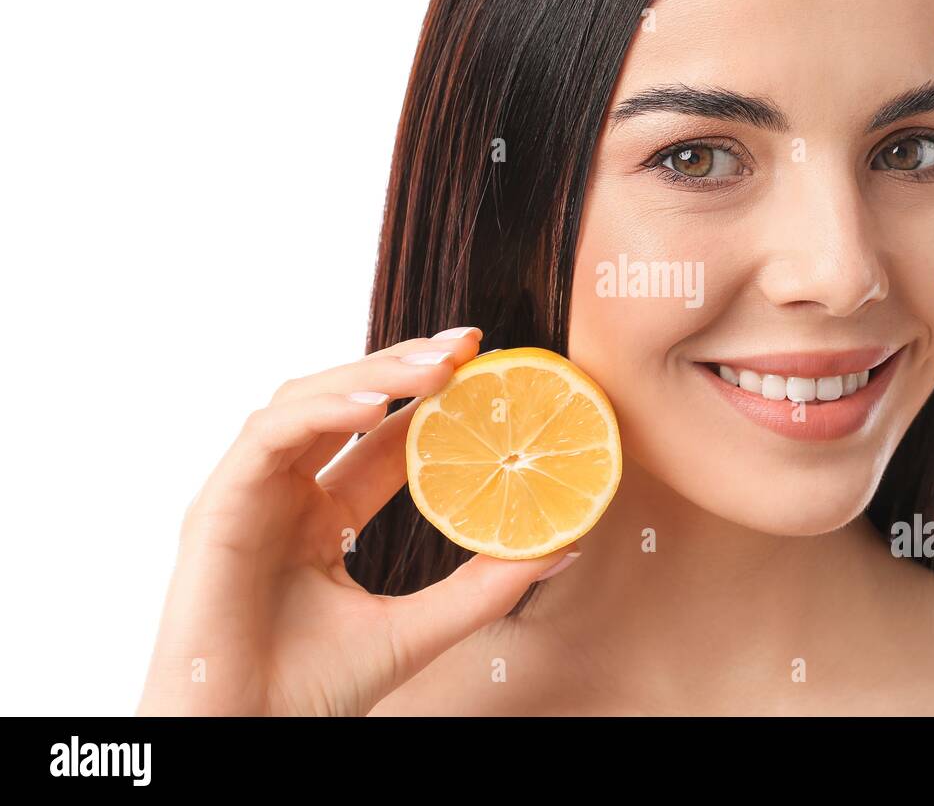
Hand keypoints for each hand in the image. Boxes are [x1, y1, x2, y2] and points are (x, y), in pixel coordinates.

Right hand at [135, 328, 579, 715]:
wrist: (248, 741)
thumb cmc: (314, 693)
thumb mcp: (419, 628)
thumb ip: (485, 585)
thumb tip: (566, 544)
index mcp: (324, 518)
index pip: (381, 439)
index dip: (429, 399)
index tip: (485, 366)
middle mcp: (286, 495)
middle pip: (344, 403)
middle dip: (404, 366)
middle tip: (469, 343)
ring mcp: (249, 495)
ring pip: (306, 402)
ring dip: (371, 375)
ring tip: (437, 366)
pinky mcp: (216, 505)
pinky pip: (269, 436)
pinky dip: (321, 412)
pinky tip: (374, 406)